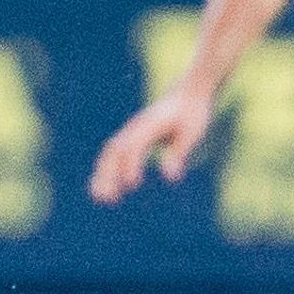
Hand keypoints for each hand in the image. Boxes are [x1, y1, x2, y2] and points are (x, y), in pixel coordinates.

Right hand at [89, 87, 214, 203]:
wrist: (188, 94)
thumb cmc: (193, 114)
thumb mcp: (192, 133)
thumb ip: (178, 153)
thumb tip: (171, 177)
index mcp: (150, 125)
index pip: (135, 146)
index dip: (131, 164)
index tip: (132, 185)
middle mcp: (136, 127)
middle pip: (114, 150)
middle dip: (108, 174)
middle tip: (106, 199)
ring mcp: (131, 131)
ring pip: (110, 153)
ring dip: (102, 175)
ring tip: (100, 198)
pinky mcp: (132, 136)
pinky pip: (114, 153)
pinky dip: (107, 169)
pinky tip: (107, 188)